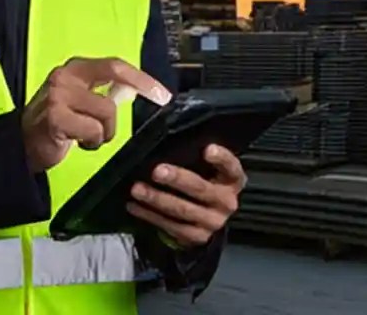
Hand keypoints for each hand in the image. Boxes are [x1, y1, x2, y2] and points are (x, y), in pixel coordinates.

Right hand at [22, 57, 170, 172]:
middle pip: (115, 77)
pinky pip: (93, 131)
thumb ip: (102, 92)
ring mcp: (58, 95)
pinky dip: (92, 142)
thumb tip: (130, 90)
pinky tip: (76, 142)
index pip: (114, 65)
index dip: (141, 77)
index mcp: (74, 69)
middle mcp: (65, 76)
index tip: (163, 92)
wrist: (19, 145)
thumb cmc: (54, 123)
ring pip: (107, 112)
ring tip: (86, 136)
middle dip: (142, 88)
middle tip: (160, 100)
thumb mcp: (79, 101)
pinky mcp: (56, 118)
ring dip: (104, 132)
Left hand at [126, 144, 246, 247]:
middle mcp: (226, 202)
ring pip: (182, 209)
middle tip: (157, 171)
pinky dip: (150, 215)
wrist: (207, 219)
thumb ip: (195, 154)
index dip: (221, 158)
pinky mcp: (197, 237)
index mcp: (232, 180)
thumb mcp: (207, 169)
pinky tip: (135, 206)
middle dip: (177, 179)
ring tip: (137, 189)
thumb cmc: (204, 183)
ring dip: (157, 199)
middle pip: (200, 188)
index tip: (207, 149)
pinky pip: (171, 226)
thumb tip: (167, 130)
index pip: (231, 167)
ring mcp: (212, 222)